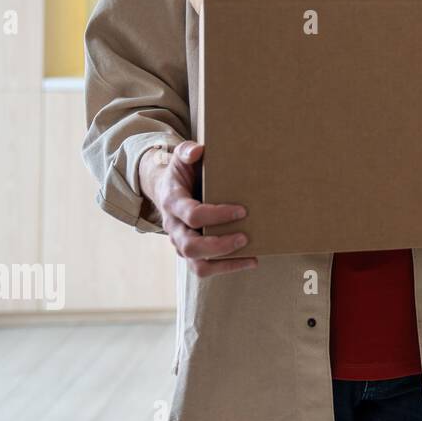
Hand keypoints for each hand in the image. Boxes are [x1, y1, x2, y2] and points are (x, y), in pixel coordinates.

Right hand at [140, 140, 257, 276]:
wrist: (170, 188)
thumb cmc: (183, 171)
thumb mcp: (182, 156)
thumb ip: (188, 151)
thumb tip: (198, 151)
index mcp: (173, 202)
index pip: (193, 215)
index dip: (217, 215)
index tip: (242, 210)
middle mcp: (174, 227)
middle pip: (190, 246)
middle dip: (219, 245)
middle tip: (245, 236)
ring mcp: (181, 242)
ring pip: (197, 264)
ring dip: (225, 262)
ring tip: (251, 255)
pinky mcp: (191, 252)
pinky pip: (204, 269)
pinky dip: (227, 268)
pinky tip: (252, 260)